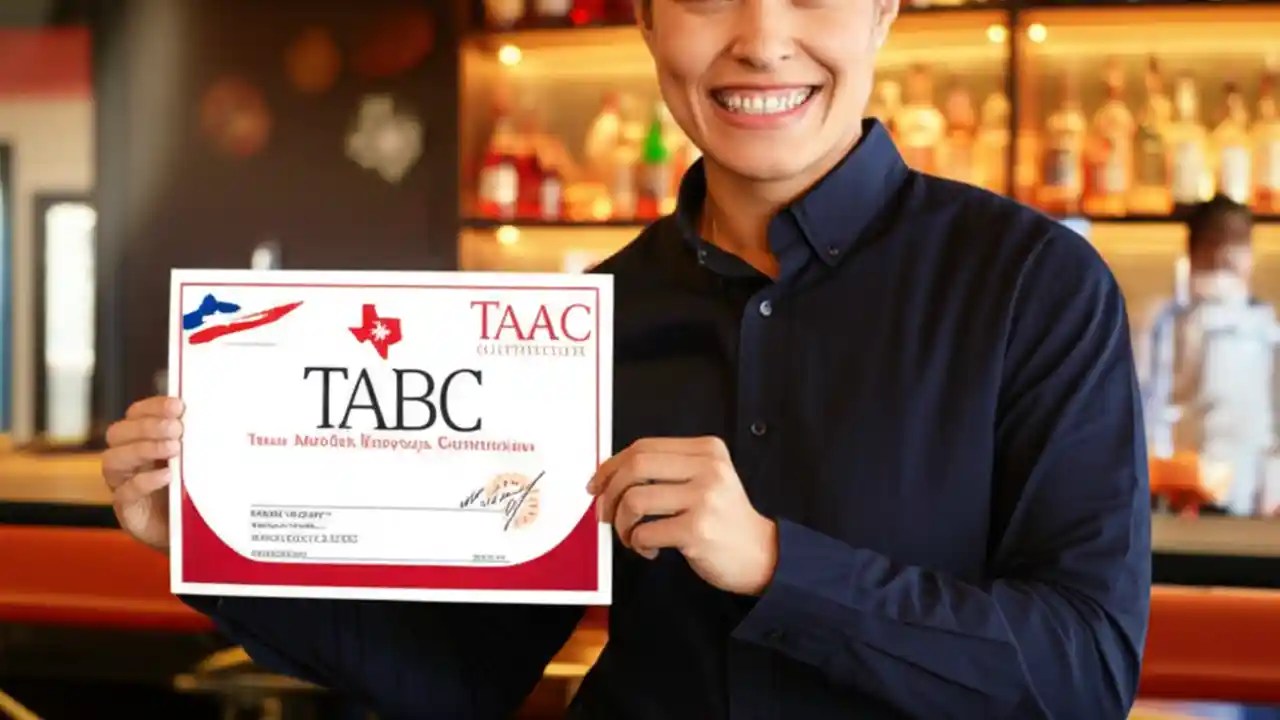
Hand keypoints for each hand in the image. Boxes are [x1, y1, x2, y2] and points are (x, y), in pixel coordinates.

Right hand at [101, 396, 184, 550]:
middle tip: (176, 428)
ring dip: (143, 449)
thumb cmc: (191, 491)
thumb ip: (196, 441)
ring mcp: (122, 484)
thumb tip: (216, 417)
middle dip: (148, 426)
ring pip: (114, 460)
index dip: (153, 407)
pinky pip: (125, 492)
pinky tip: (167, 476)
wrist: (189, 534)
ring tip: (173, 449)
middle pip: (119, 433)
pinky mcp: (127, 509)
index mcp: (141, 440)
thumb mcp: (195, 461)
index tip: (177, 405)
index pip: (136, 414)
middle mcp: (127, 459)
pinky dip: (145, 481)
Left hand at [588, 436, 777, 595]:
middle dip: (610, 492)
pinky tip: (650, 549)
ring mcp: (704, 499)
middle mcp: (708, 469)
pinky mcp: (698, 530)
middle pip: (636, 466)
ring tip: (631, 536)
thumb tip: (610, 476)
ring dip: (622, 523)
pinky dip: (637, 543)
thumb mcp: (706, 480)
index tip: (597, 484)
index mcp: (707, 450)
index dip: (611, 466)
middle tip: (605, 512)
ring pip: (635, 500)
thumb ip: (668, 470)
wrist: (761, 554)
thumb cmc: (724, 519)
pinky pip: (645, 532)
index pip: (643, 447)